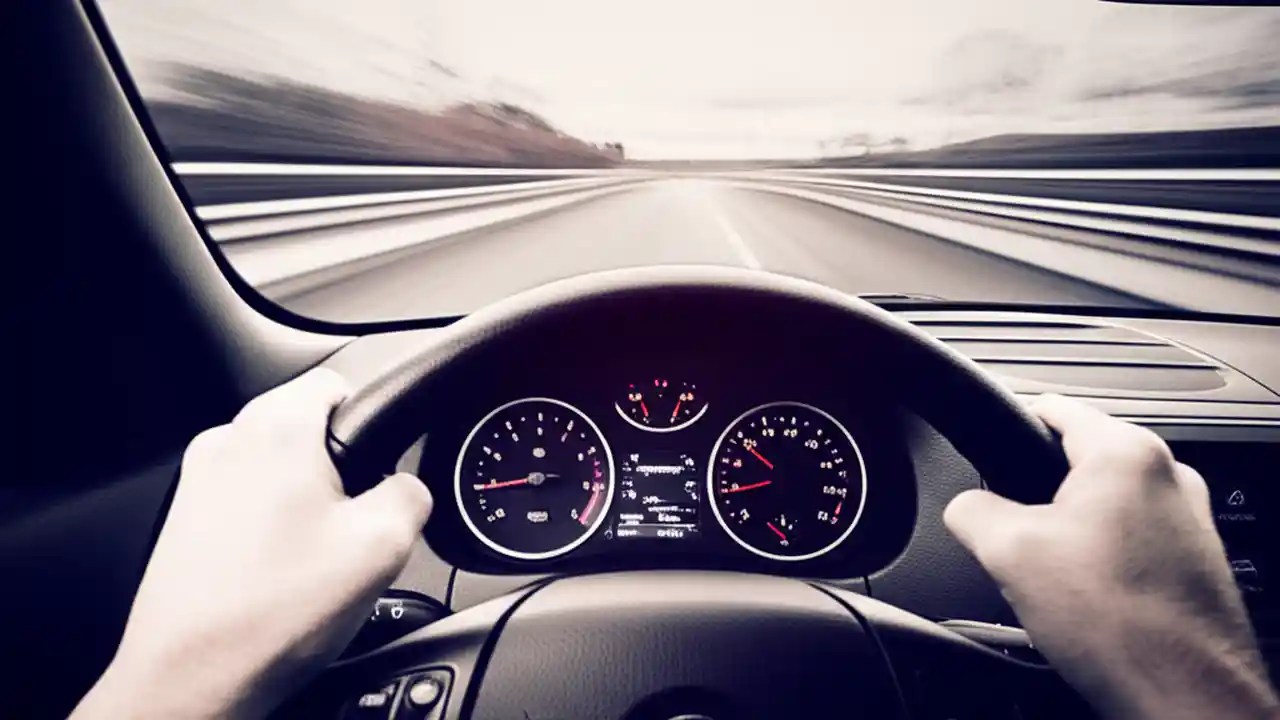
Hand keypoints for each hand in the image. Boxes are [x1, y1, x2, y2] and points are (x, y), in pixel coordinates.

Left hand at [72, 368, 431, 718]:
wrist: (191, 679)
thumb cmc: (270, 614)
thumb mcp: (384, 546)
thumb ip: (412, 495)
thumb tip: (407, 491)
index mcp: (278, 426)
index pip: (341, 383)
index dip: (376, 424)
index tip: (382, 468)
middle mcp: (229, 441)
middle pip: (310, 431)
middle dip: (341, 474)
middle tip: (352, 531)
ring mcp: (199, 482)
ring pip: (280, 473)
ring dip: (305, 507)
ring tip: (313, 565)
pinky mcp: (185, 522)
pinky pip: (248, 507)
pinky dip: (271, 533)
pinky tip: (280, 581)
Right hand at [944, 394, 1276, 719]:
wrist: (1185, 696)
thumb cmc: (1118, 623)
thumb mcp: (1008, 553)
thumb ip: (971, 511)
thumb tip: (965, 508)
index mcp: (1126, 452)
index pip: (1054, 407)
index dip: (1010, 420)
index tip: (990, 438)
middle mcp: (1170, 475)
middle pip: (1078, 461)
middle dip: (1038, 493)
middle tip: (1016, 536)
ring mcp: (1190, 519)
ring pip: (1105, 505)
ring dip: (1072, 531)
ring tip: (1055, 578)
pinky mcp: (1196, 561)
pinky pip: (1132, 541)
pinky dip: (1103, 560)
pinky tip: (1089, 600)